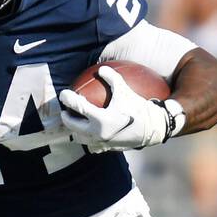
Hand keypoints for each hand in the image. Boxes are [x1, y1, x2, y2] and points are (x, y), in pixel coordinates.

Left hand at [58, 66, 178, 151]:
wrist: (154, 128)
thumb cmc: (139, 108)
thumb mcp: (125, 90)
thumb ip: (112, 78)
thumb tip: (101, 68)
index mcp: (101, 119)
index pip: (77, 107)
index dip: (67, 99)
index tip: (63, 94)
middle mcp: (98, 133)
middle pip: (72, 125)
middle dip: (66, 116)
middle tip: (65, 109)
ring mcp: (101, 143)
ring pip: (79, 137)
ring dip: (74, 129)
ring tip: (74, 120)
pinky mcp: (106, 148)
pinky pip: (91, 145)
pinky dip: (87, 139)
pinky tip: (87, 133)